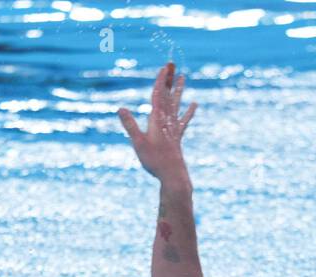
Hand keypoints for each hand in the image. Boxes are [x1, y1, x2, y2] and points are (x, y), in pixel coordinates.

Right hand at [118, 62, 197, 188]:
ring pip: (176, 104)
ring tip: (183, 77)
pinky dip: (189, 111)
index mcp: (156, 119)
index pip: (158, 95)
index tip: (164, 67)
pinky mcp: (177, 136)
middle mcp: (166, 120)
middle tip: (172, 64)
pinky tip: (194, 104)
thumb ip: (130, 125)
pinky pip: (183, 120)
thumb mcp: (138, 143)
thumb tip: (120, 109)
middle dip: (168, 80)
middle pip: (167, 95)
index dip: (160, 81)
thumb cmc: (154, 160)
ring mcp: (173, 127)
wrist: (172, 174)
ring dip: (178, 90)